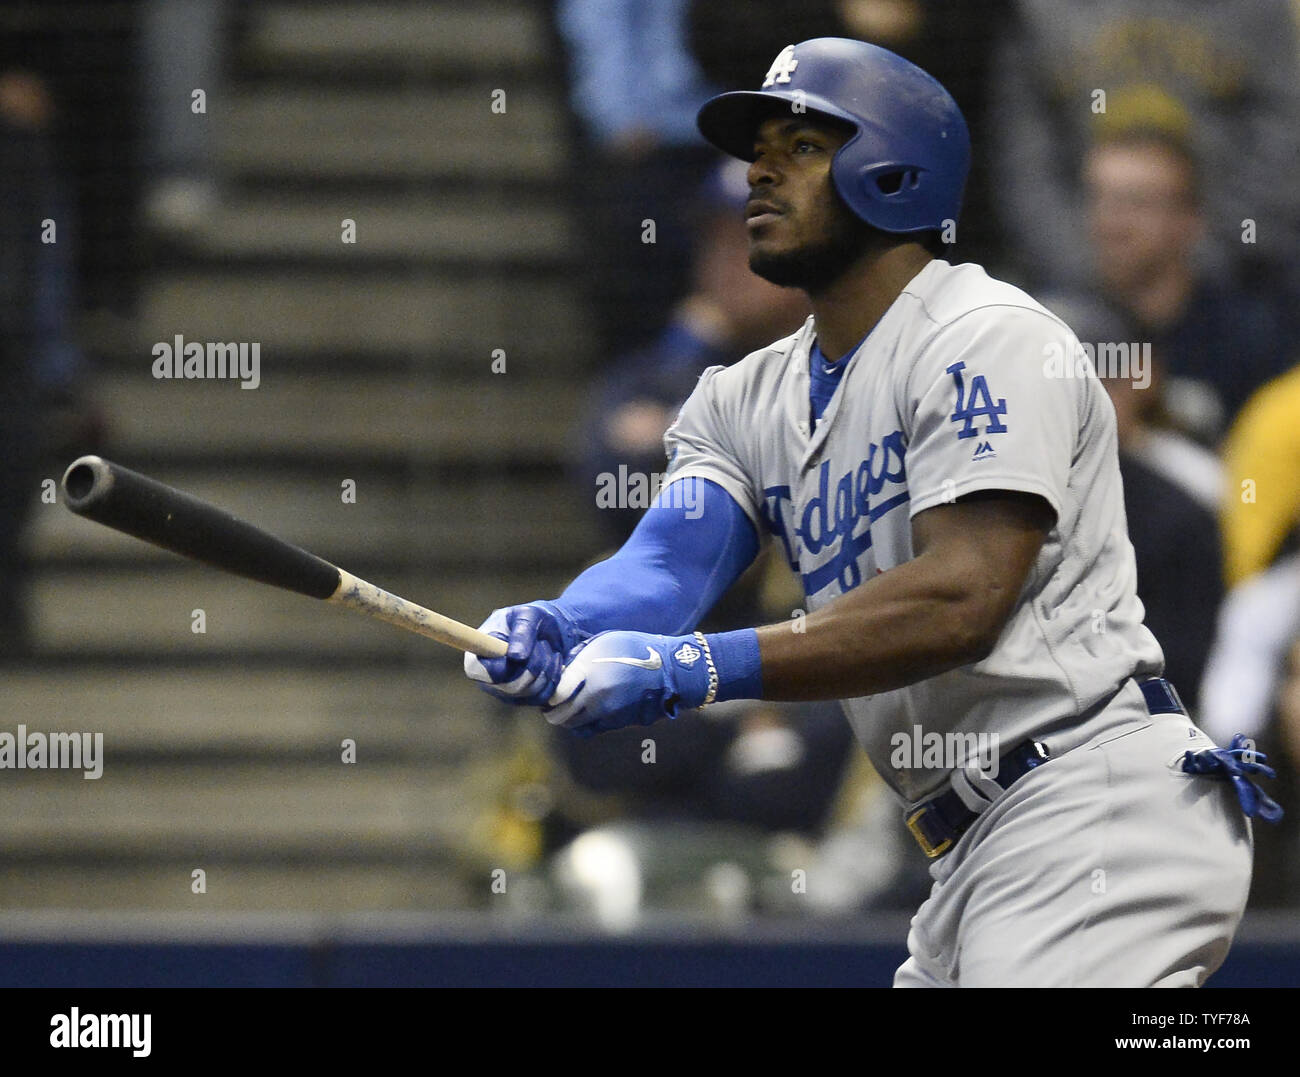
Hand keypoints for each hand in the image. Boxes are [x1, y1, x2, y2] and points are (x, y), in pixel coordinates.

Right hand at [464, 601, 587, 705]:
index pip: (475, 669)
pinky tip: (552, 661)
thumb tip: (515, 657)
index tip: (515, 656)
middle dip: (533, 664)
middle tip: (540, 644)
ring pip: (529, 691)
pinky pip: (542, 696)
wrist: (553, 631)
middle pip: (509, 685)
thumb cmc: (534, 619)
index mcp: (480, 651)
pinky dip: (553, 677)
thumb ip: (521, 634)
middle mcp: (488, 676)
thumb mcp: (528, 616)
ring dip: (545, 668)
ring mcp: (506, 691)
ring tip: (546, 649)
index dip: (494, 669)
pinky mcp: (525, 698)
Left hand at [542, 630, 712, 734]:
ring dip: (568, 718)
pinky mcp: (617, 723)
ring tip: (569, 707)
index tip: (549, 690)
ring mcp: (607, 713)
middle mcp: (595, 697)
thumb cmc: (635, 649)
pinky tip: (588, 711)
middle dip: (553, 711)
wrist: (669, 670)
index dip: (548, 695)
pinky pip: (592, 728)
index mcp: (590, 674)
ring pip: (574, 725)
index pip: (554, 696)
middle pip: (560, 715)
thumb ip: (578, 659)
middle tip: (553, 703)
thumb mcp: (603, 642)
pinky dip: (585, 723)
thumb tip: (561, 672)